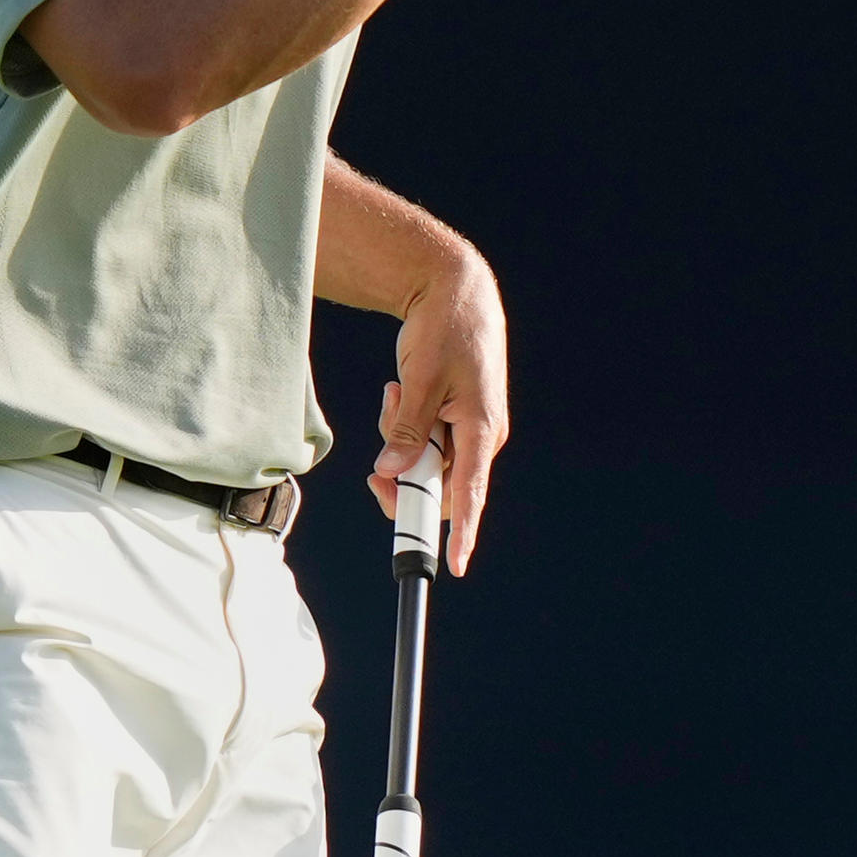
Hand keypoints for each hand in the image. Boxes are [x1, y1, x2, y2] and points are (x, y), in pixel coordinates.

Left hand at [370, 246, 509, 573]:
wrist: (456, 291)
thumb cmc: (445, 330)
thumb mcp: (419, 379)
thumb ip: (406, 430)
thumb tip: (392, 473)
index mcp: (481, 429)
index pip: (470, 493)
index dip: (463, 532)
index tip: (456, 565)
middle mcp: (480, 437)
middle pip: (435, 485)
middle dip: (401, 474)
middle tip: (375, 460)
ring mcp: (467, 430)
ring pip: (424, 463)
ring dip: (398, 440)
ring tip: (394, 394)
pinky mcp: (453, 419)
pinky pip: (422, 443)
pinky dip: (403, 426)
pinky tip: (398, 390)